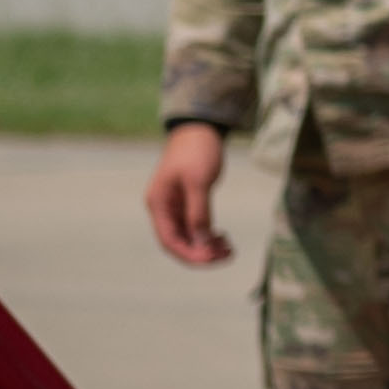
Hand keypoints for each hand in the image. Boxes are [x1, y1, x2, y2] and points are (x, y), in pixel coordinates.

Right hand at [145, 121, 234, 267]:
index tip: (213, 259)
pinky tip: (223, 238)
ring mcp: (174, 208)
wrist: (199, 129)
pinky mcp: (187, 204)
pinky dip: (208, 236)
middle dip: (201, 253)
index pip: (170, 241)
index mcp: (159, 204)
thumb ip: (198, 212)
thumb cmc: (196, 151)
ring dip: (207, 247)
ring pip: (188, 238)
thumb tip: (202, 242)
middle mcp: (163, 209)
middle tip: (227, 255)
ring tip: (230, 249)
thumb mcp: (199, 181)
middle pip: (178, 243)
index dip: (190, 254)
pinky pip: (195, 228)